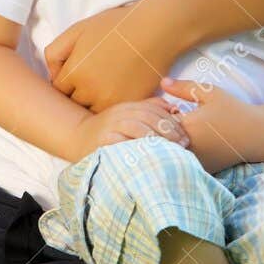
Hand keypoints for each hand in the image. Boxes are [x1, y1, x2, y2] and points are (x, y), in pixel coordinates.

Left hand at [45, 0, 182, 109]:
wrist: (156, 30)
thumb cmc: (116, 26)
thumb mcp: (78, 30)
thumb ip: (55, 52)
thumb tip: (53, 75)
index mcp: (74, 72)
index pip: (58, 90)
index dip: (66, 82)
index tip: (76, 74)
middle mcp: (90, 91)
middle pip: (74, 104)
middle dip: (79, 94)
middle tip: (92, 79)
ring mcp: (112, 101)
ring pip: (93, 112)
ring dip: (95, 103)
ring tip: (106, 85)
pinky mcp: (130, 105)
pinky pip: (114, 114)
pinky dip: (114, 106)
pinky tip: (120, 88)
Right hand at [68, 97, 189, 159]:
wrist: (77, 138)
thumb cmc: (108, 130)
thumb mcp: (127, 115)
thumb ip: (148, 109)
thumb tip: (174, 108)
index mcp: (128, 107)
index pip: (155, 110)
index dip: (172, 122)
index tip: (185, 136)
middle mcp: (119, 114)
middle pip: (148, 117)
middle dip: (169, 130)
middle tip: (183, 145)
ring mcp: (110, 127)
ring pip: (137, 127)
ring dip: (156, 139)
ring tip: (170, 151)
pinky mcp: (102, 141)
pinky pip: (122, 143)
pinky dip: (136, 148)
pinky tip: (149, 157)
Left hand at [160, 78, 262, 173]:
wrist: (256, 135)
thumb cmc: (233, 110)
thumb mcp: (210, 93)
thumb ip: (184, 87)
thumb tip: (162, 82)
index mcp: (188, 127)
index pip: (158, 121)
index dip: (160, 113)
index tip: (169, 108)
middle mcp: (188, 148)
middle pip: (160, 138)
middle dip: (162, 128)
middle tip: (172, 119)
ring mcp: (195, 161)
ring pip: (170, 150)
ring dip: (170, 141)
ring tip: (183, 130)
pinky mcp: (201, 169)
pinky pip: (182, 160)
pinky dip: (182, 151)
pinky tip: (194, 141)